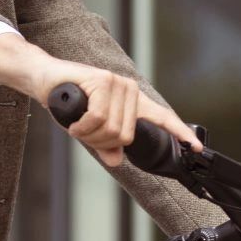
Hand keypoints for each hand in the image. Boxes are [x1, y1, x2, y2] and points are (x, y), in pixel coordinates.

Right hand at [0, 36, 198, 167]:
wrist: (45, 79)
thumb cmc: (68, 103)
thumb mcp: (89, 129)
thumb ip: (106, 144)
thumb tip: (117, 161)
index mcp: (132, 101)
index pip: (161, 117)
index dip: (179, 132)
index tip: (195, 147)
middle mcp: (129, 89)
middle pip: (125, 136)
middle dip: (100, 142)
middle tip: (83, 132)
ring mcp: (117, 83)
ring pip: (112, 129)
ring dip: (89, 135)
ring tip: (77, 124)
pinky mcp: (102, 81)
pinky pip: (98, 119)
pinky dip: (82, 127)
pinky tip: (74, 121)